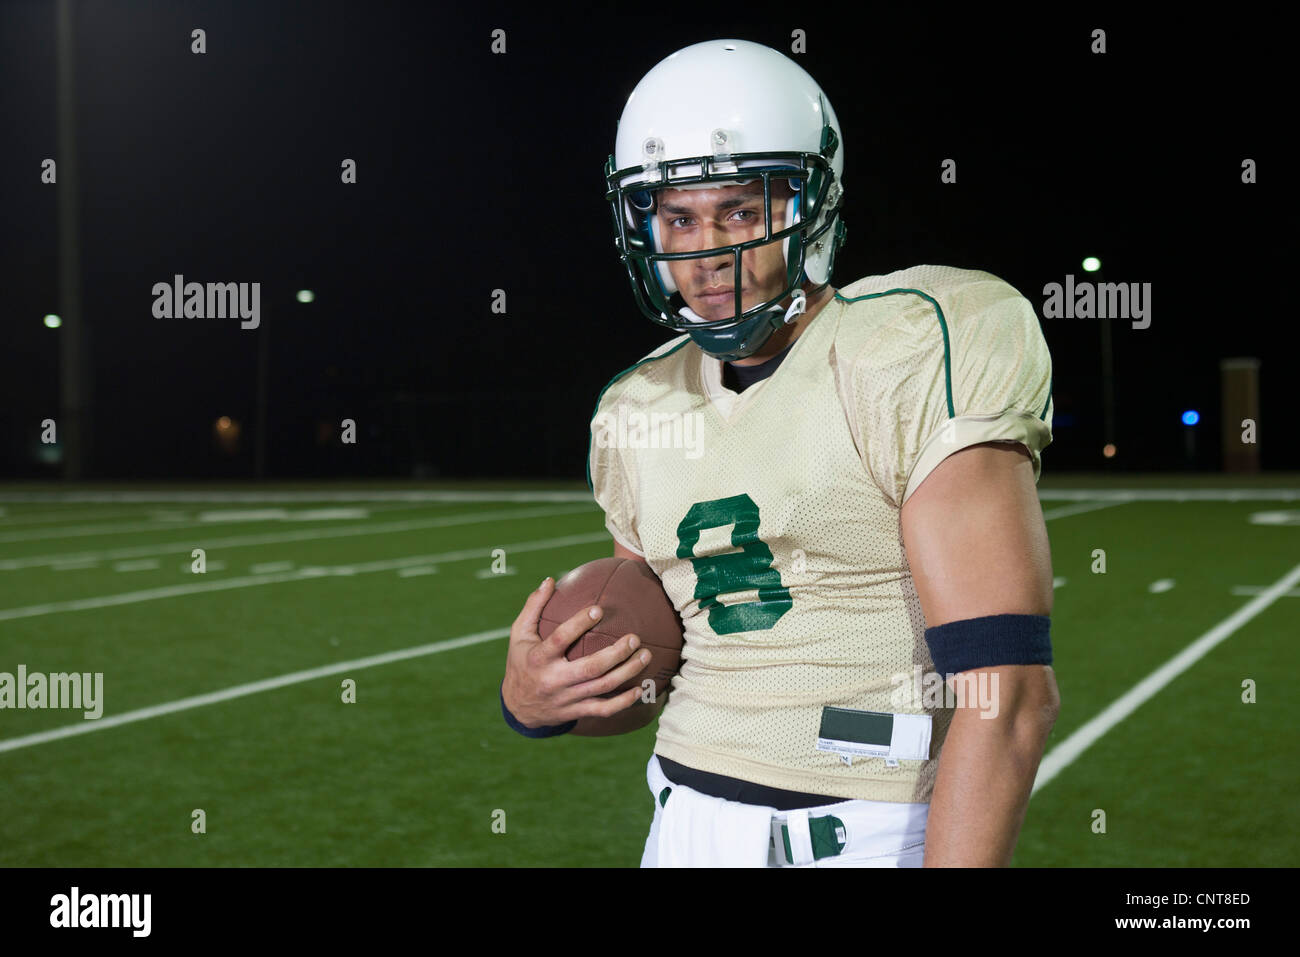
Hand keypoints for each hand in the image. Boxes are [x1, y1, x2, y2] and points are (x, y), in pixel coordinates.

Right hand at [502, 577, 651, 727]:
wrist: (517, 708)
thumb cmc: (521, 663)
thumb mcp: (519, 634)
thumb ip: (533, 607)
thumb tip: (550, 580)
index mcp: (539, 658)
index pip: (560, 639)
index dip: (578, 624)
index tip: (598, 609)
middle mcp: (554, 680)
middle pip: (590, 668)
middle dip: (616, 653)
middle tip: (635, 638)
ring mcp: (567, 698)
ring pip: (602, 687)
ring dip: (627, 672)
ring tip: (646, 656)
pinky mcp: (576, 712)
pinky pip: (603, 710)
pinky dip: (624, 702)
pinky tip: (640, 689)